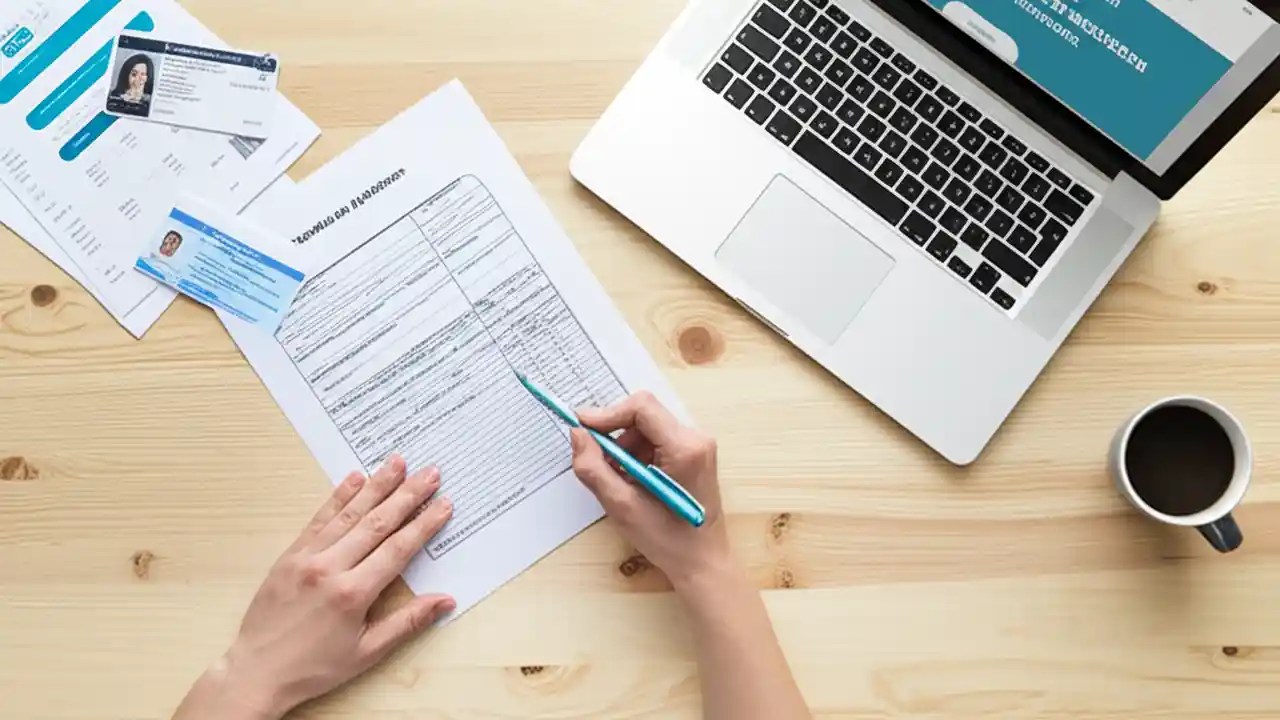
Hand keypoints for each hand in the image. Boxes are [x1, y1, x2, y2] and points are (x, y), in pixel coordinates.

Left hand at [174, 456, 454, 719]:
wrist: (257, 671)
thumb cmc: (315, 667)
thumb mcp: (367, 652)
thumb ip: (408, 622)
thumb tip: (446, 601)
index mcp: (353, 594)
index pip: (399, 550)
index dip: (424, 525)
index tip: (444, 504)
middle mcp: (331, 568)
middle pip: (378, 523)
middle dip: (407, 495)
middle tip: (430, 473)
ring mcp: (307, 558)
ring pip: (349, 514)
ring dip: (376, 486)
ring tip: (397, 462)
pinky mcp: (289, 555)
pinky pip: (318, 520)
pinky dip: (338, 497)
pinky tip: (354, 478)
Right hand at [570, 391, 732, 592]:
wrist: (702, 562)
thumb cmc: (669, 540)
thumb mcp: (622, 506)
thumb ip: (593, 468)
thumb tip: (577, 434)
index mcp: (685, 449)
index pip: (641, 407)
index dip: (607, 414)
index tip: (582, 429)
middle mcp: (696, 439)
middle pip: (643, 415)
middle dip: (615, 437)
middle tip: (601, 465)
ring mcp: (697, 445)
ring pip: (646, 429)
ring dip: (625, 449)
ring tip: (621, 483)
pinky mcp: (692, 454)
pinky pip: (655, 441)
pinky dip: (637, 456)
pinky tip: (635, 484)